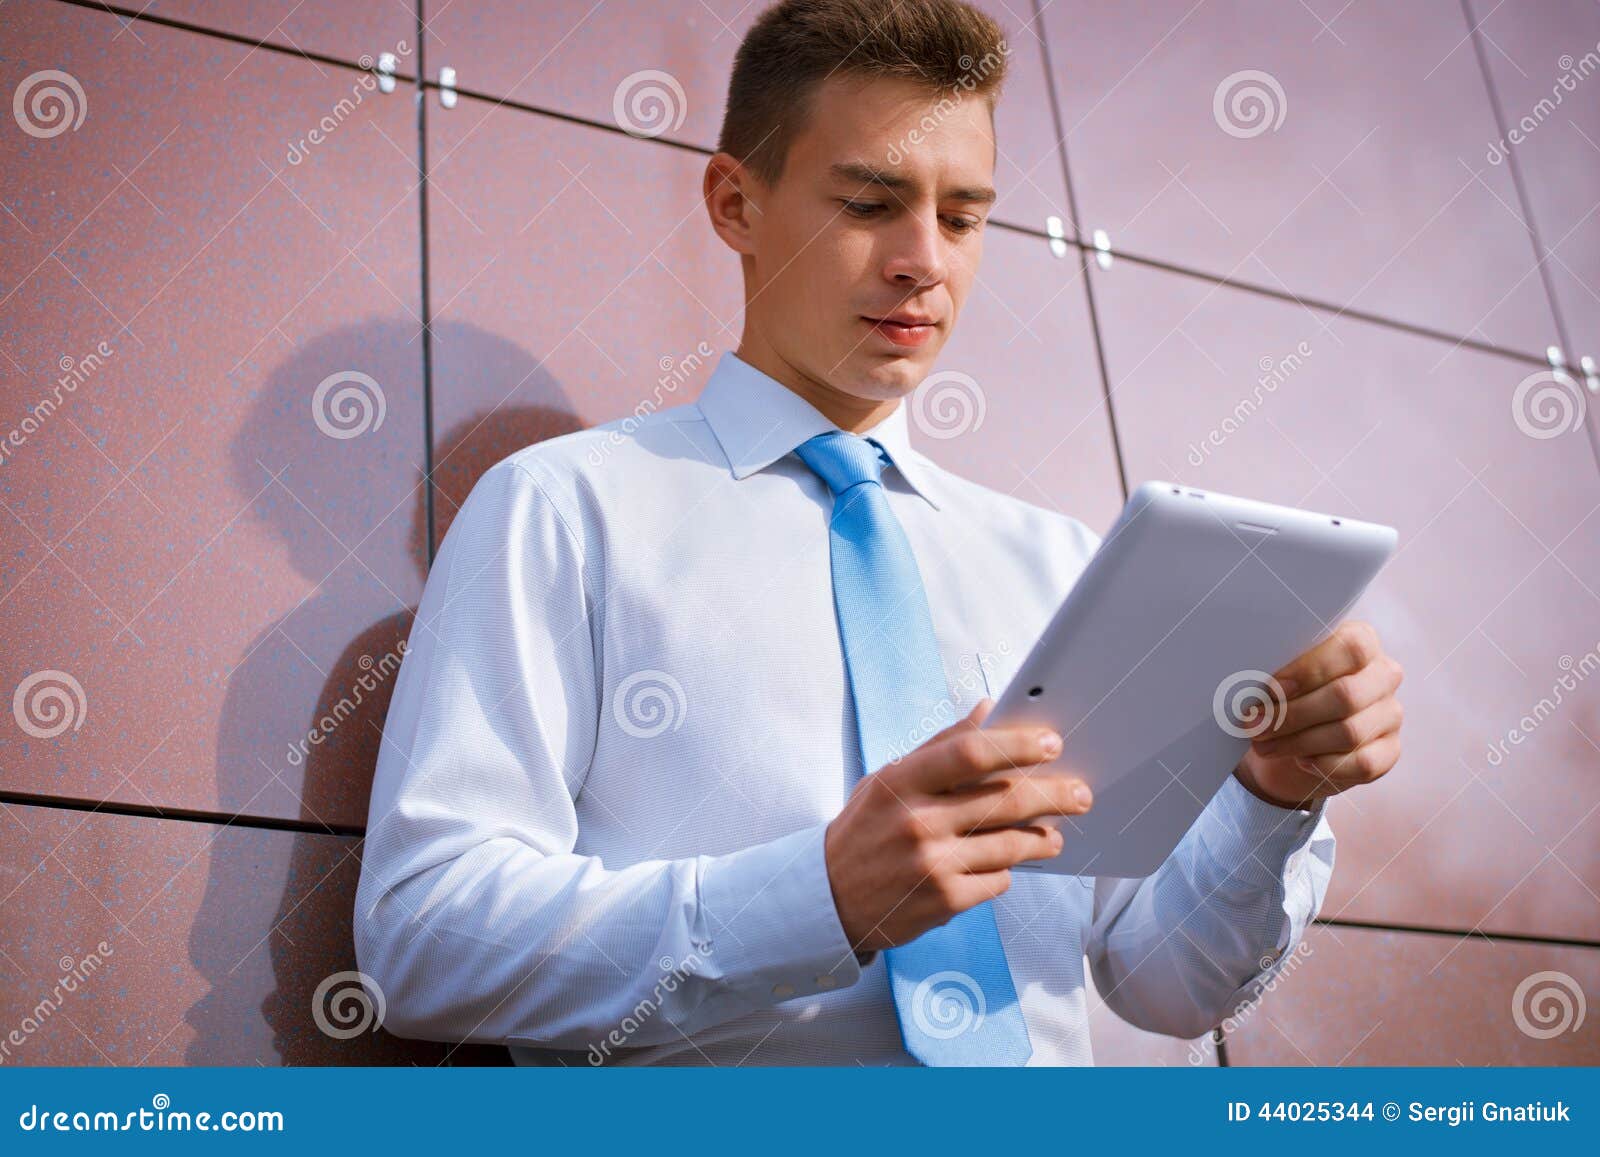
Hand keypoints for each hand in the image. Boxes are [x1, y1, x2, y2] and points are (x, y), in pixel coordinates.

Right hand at [823, 697, 1093, 952]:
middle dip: (1054, 794)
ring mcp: (933, 864)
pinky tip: (1004, 865)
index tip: (1052, 743)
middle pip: (1005, 800)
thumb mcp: (888, 779)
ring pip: (1012, 845)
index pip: (970, 753)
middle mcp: (918, 822)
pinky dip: (1007, 871)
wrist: (829, 899)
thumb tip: (988, 710)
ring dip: (1043, 838)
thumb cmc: (865, 830)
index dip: (1017, 745)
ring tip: (1053, 835)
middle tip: (1081, 793)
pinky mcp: (945, 901)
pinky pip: (999, 880)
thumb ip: (939, 745)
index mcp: (902, 782)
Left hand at [1233, 620, 1403, 810]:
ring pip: (1350, 732)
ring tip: (1264, 744)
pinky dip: (1324, 765)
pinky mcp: (1389, 750)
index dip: (1310, 669)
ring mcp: (1389, 713)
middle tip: (1255, 724)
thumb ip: (1277, 671)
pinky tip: (1301, 761)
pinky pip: (1361, 763)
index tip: (1271, 688)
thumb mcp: (1278, 675)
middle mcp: (1382, 674)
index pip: (1352, 647)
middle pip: (1347, 695)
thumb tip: (1254, 685)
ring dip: (1298, 742)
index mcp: (1361, 642)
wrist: (1292, 740)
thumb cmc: (1284, 695)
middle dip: (1293, 714)